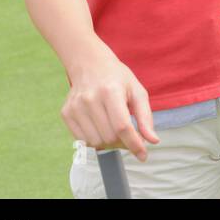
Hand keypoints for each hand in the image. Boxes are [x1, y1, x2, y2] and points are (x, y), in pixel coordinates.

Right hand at [62, 43, 159, 160]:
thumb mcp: (137, 91)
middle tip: (128, 134)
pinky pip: (82, 140)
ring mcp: (75, 107)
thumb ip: (145, 117)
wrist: (90, 64)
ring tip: (114, 128)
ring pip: (96, 142)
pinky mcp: (66, 113)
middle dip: (123, 141)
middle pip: (109, 136)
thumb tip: (153, 141)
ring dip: (109, 142)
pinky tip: (100, 126)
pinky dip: (95, 139)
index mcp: (111, 91)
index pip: (122, 126)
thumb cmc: (118, 79)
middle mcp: (90, 99)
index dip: (134, 144)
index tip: (143, 155)